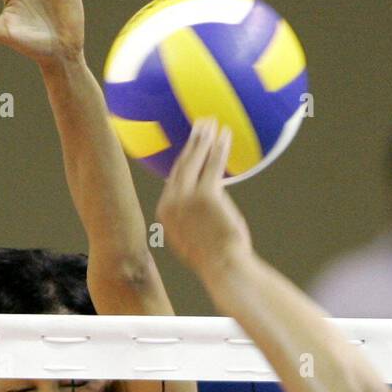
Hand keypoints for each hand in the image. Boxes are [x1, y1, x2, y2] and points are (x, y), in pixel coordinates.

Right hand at [157, 120, 252, 276]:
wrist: (222, 268)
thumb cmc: (215, 259)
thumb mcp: (197, 239)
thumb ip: (194, 220)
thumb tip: (208, 210)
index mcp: (165, 213)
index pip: (173, 180)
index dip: (182, 161)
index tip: (190, 147)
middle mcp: (171, 202)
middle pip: (181, 165)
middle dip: (191, 143)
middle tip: (199, 126)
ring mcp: (186, 198)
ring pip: (195, 160)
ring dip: (204, 138)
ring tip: (211, 123)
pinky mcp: (205, 194)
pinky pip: (213, 164)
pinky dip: (220, 147)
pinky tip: (225, 135)